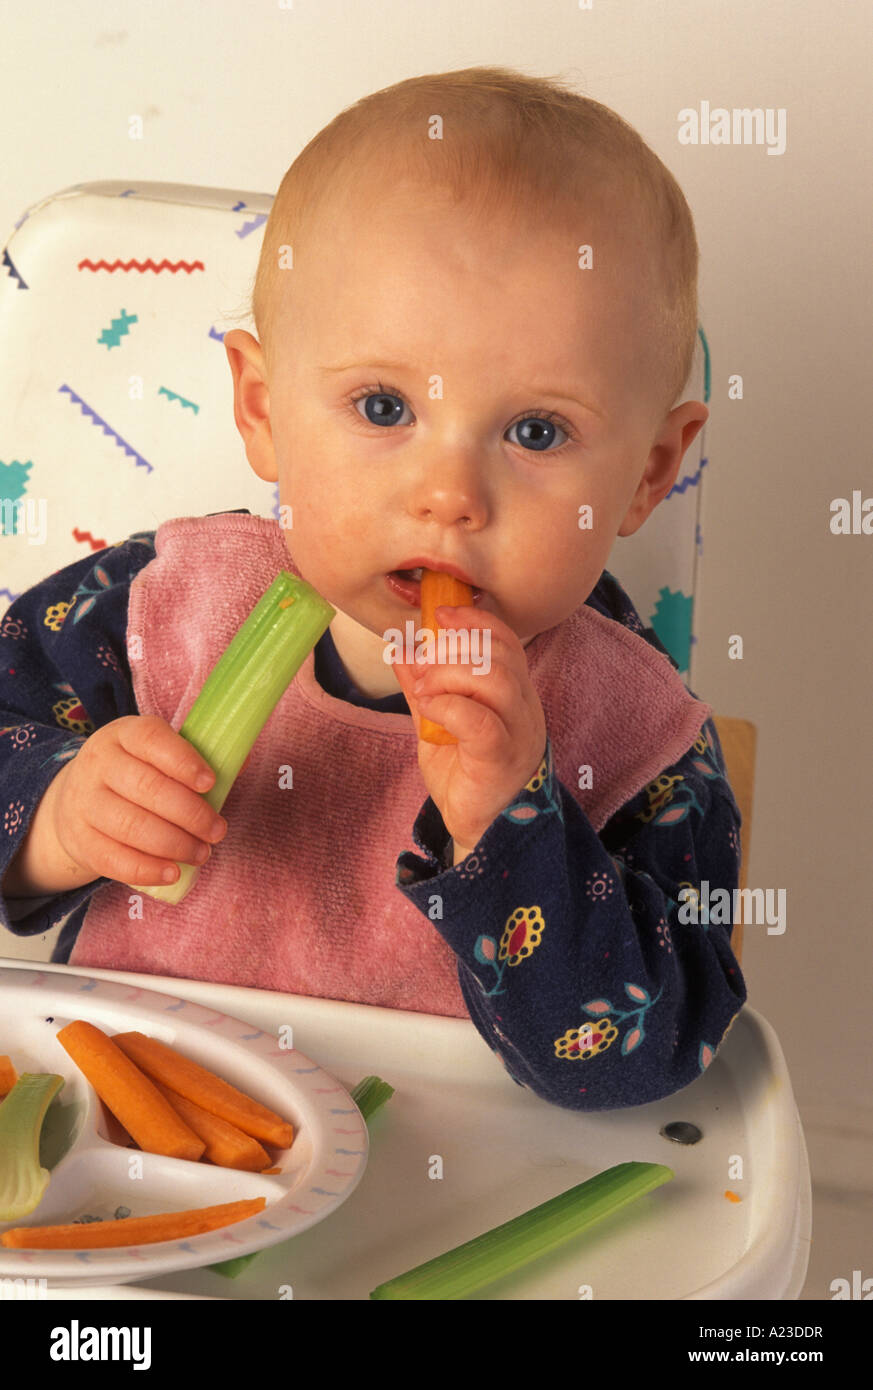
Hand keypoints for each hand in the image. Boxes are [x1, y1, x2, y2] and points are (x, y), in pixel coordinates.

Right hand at [48, 714, 227, 886]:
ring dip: (175, 844)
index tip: (210, 783)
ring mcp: (84, 802)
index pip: (151, 740)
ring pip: (131, 826)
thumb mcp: (159, 755)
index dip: (183, 761)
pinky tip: (173, 873)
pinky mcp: (80, 840)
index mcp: (124, 734)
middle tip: (218, 830)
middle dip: (190, 813)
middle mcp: (99, 763)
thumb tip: (241, 761)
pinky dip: (147, 869)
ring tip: (202, 853)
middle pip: (146, 788)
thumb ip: (198, 758)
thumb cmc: (136, 774)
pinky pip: (113, 859)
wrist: (77, 801)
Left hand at [390, 606, 546, 855]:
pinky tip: (430, 710)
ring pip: (494, 680)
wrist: (480, 831)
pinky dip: (449, 706)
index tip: (440, 615)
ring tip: (424, 690)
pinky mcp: (502, 759)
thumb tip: (402, 648)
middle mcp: (524, 709)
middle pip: (499, 654)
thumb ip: (424, 687)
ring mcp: (518, 734)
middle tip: (423, 666)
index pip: (507, 641)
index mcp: (514, 695)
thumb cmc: (466, 777)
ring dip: (449, 674)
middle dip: (453, 648)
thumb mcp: (437, 724)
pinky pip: (482, 721)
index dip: (475, 620)